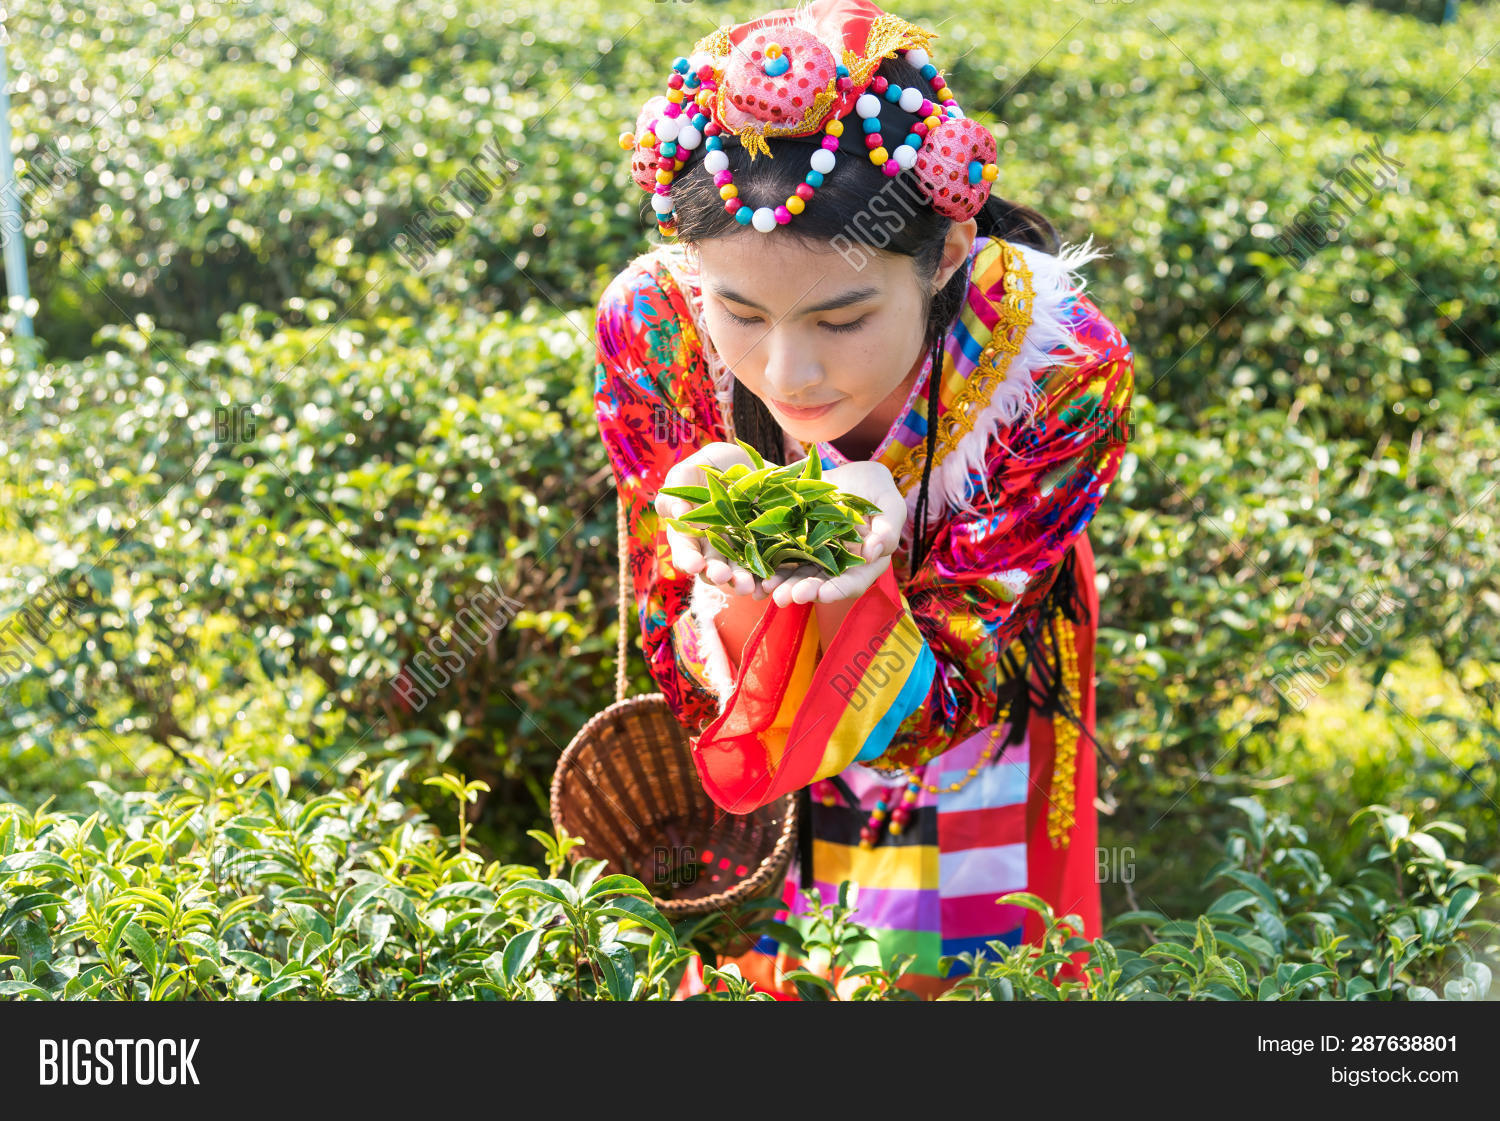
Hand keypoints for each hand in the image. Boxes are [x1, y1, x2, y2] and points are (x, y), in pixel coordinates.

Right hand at [654, 441, 777, 598]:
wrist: (752, 462)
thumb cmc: (712, 466)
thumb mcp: (690, 469)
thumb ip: (677, 486)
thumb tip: (677, 512)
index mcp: (693, 534)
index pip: (686, 551)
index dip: (688, 559)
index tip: (694, 564)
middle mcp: (716, 548)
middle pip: (712, 567)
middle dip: (716, 574)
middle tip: (722, 576)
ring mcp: (743, 551)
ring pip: (739, 572)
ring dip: (740, 581)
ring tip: (746, 585)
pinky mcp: (769, 549)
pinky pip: (768, 565)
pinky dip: (768, 575)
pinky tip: (771, 581)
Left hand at [761, 459, 906, 607]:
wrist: (849, 473)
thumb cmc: (875, 488)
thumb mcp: (889, 502)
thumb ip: (888, 528)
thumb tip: (873, 552)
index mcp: (865, 562)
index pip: (853, 582)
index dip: (838, 590)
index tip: (823, 595)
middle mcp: (838, 565)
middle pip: (821, 584)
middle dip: (803, 591)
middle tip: (785, 597)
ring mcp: (815, 555)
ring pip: (799, 574)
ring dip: (783, 584)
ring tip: (767, 589)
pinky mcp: (796, 543)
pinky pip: (782, 556)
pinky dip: (771, 565)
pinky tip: (758, 571)